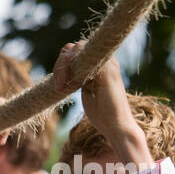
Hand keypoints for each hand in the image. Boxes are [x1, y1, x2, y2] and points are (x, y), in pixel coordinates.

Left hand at [53, 42, 152, 168]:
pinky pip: (85, 55)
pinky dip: (73, 68)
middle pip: (75, 47)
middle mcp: (105, 60)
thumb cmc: (102, 113)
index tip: (58, 84)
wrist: (117, 126)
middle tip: (58, 85)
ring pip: (78, 47)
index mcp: (100, 65)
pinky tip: (71, 86)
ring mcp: (107, 63)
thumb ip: (80, 78)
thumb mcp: (87, 91)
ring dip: (64, 66)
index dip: (62, 63)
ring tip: (61, 86)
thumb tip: (67, 71)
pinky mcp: (107, 70)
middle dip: (61, 64)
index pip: (76, 51)